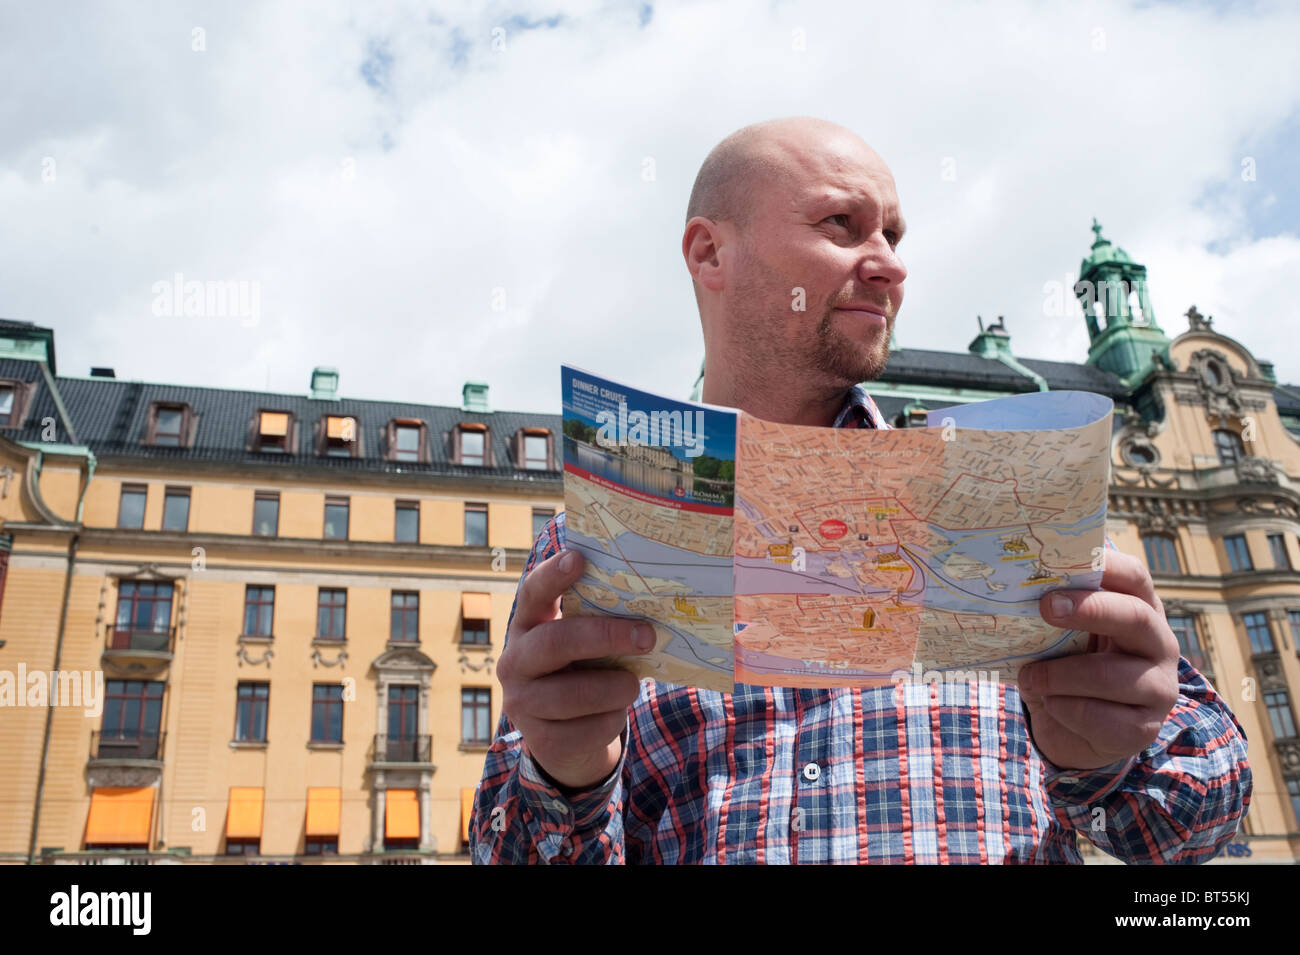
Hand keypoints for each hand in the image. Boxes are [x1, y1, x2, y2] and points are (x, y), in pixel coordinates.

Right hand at [496, 549, 654, 788]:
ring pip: (575, 693)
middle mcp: (515, 662)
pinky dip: (612, 719)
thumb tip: (652, 608)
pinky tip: (613, 713)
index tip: (580, 557)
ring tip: (632, 684)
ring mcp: (522, 703)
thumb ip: (600, 625)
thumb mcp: (585, 648)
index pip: (533, 593)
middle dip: (605, 636)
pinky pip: (588, 728)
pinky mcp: (541, 741)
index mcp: (528, 627)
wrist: (566, 740)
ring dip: (615, 687)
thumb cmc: (583, 675)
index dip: (553, 575)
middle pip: (555, 642)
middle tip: (647, 635)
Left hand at [1018, 549, 1179, 770]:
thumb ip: (1052, 614)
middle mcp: (1159, 645)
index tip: (1062, 563)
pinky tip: (1051, 704)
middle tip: (1045, 607)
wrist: (1076, 732)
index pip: (1133, 576)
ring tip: (1030, 677)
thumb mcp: (1062, 636)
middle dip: (1088, 610)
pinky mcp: (1143, 729)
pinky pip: (1100, 717)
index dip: (1105, 566)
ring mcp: (1159, 688)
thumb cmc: (1068, 668)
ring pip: (1110, 675)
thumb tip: (1009, 586)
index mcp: (1139, 609)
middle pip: (1135, 617)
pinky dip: (1065, 709)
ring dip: (1059, 675)